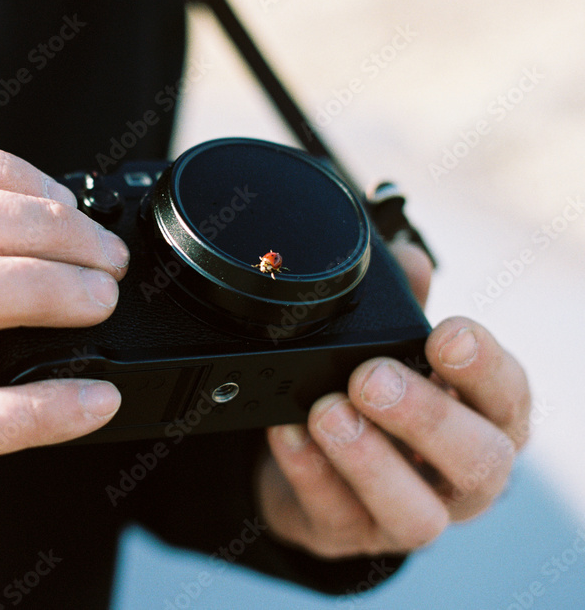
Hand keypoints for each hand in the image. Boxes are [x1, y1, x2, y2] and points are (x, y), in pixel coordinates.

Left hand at [257, 237, 531, 557]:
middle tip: (371, 377)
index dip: (484, 368)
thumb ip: (405, 307)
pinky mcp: (349, 538)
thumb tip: (408, 258)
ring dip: (367, 460)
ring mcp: (407, 518)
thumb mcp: (393, 352)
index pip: (510, 399)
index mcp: (483, 422)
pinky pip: (334, 517)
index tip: (446, 333)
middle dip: (425, 417)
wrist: (317, 470)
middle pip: (477, 463)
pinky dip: (308, 473)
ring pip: (414, 514)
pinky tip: (286, 433)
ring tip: (326, 412)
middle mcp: (460, 479)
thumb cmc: (374, 404)